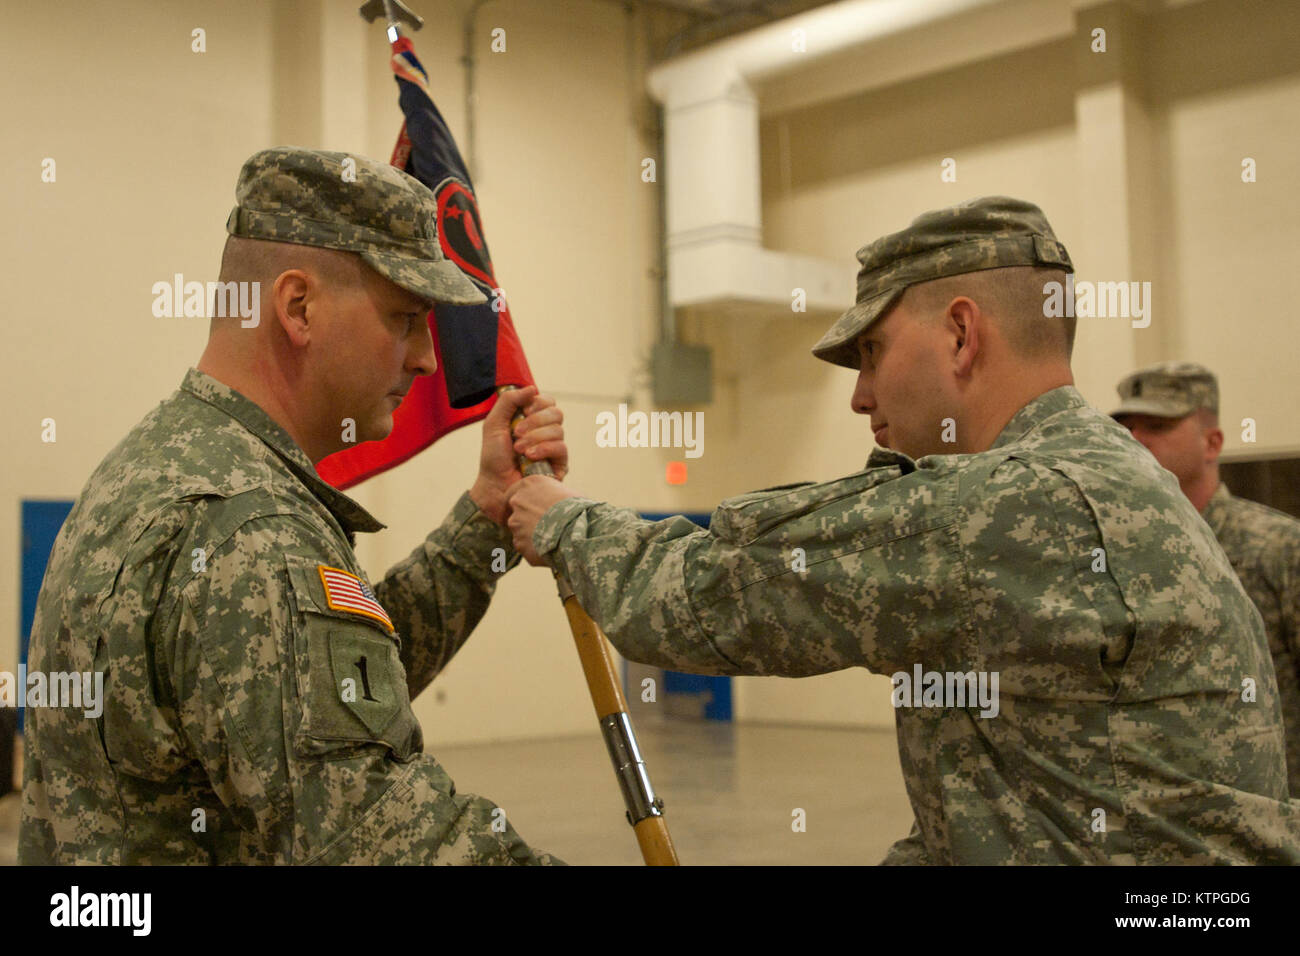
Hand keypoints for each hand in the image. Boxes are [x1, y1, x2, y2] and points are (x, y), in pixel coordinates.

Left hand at [469, 387, 567, 525]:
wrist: (494, 485)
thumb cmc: (493, 458)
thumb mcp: (493, 424)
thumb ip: (509, 401)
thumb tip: (532, 388)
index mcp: (532, 419)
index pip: (547, 401)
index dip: (537, 403)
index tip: (523, 411)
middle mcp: (545, 431)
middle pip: (556, 413)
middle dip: (535, 421)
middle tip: (516, 433)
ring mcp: (554, 448)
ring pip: (558, 430)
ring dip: (535, 438)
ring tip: (518, 450)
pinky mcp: (560, 464)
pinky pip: (561, 447)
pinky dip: (544, 449)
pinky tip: (529, 457)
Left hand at [506, 475, 579, 564]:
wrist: (576, 533)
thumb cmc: (578, 511)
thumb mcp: (567, 494)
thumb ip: (552, 497)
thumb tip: (555, 503)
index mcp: (530, 484)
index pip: (515, 491)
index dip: (523, 501)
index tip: (528, 509)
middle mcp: (518, 501)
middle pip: (517, 511)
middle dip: (526, 519)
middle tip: (543, 526)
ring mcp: (516, 522)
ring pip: (520, 530)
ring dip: (531, 534)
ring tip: (552, 539)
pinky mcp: (518, 541)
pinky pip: (524, 545)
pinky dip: (534, 548)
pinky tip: (549, 549)